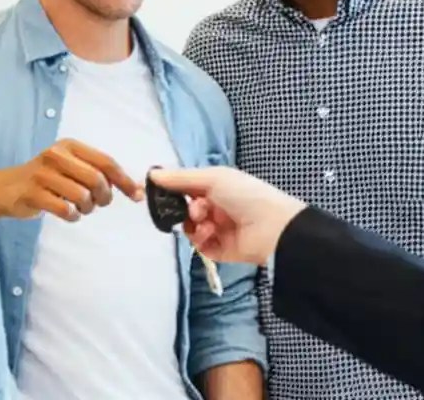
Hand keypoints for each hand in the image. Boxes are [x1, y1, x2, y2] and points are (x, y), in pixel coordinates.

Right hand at [0, 139, 143, 220]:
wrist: (6, 188)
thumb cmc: (47, 179)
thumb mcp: (71, 167)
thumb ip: (98, 174)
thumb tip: (136, 189)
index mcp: (70, 146)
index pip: (106, 162)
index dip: (125, 181)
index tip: (137, 196)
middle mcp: (56, 155)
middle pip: (96, 180)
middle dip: (104, 197)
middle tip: (98, 204)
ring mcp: (42, 174)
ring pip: (82, 196)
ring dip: (87, 208)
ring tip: (80, 208)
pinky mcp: (32, 193)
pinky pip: (65, 210)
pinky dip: (72, 216)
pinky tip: (67, 213)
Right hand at [147, 166, 306, 264]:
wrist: (272, 227)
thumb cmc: (245, 195)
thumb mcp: (213, 178)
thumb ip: (180, 178)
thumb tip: (152, 173)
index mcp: (219, 187)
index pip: (188, 188)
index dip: (175, 190)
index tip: (160, 191)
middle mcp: (218, 207)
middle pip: (188, 209)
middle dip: (188, 209)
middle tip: (199, 210)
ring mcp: (219, 230)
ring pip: (192, 228)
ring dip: (194, 225)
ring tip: (207, 223)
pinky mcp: (221, 250)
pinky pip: (200, 246)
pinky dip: (201, 240)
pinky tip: (210, 234)